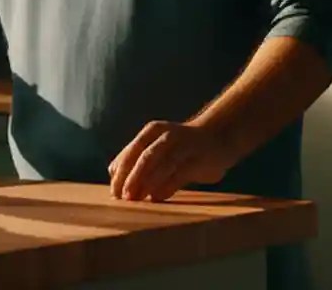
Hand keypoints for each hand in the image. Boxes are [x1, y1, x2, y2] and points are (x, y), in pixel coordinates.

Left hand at [108, 120, 234, 202]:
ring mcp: (185, 146)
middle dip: (132, 178)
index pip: (132, 151)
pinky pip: (179, 174)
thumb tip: (112, 173)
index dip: (121, 172)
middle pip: (145, 157)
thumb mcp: (157, 145)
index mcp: (153, 131)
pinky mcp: (199, 159)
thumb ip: (137, 157)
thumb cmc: (180, 146)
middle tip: (123, 198)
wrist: (218, 136)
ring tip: (137, 200)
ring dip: (147, 184)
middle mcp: (168, 136)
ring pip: (162, 165)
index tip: (114, 192)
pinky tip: (157, 198)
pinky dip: (166, 187)